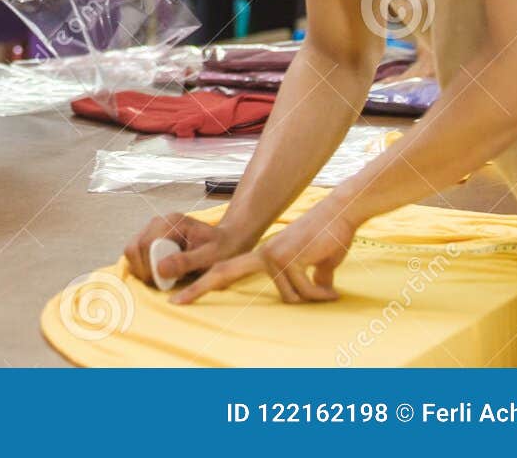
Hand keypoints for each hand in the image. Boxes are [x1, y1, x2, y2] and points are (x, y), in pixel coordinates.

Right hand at [124, 211, 254, 287]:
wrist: (227, 241)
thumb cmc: (222, 248)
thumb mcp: (210, 258)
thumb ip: (186, 261)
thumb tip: (160, 269)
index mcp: (173, 222)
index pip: (146, 244)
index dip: (149, 266)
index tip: (161, 282)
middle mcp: (160, 222)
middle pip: (135, 247)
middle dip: (144, 269)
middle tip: (160, 283)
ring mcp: (154, 229)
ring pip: (132, 250)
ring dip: (142, 268)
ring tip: (160, 279)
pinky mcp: (152, 237)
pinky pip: (137, 253)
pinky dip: (143, 266)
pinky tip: (159, 273)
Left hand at [171, 197, 358, 305]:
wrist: (340, 212)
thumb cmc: (331, 236)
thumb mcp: (317, 263)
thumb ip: (312, 276)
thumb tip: (322, 289)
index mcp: (263, 256)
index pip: (225, 270)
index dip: (204, 284)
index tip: (181, 297)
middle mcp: (262, 255)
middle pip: (223, 273)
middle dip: (198, 289)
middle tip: (175, 304)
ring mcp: (272, 255)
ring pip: (290, 297)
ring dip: (313, 297)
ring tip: (327, 290)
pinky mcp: (288, 257)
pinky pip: (304, 293)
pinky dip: (321, 295)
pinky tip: (332, 292)